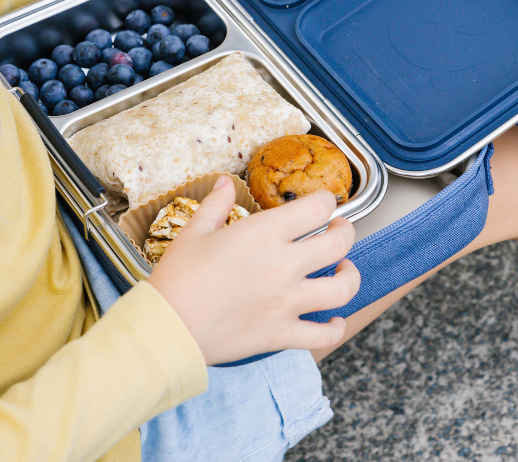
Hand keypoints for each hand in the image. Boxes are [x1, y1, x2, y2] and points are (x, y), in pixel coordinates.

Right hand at [148, 175, 359, 365]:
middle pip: (339, 244)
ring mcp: (287, 302)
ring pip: (342, 289)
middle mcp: (283, 266)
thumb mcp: (194, 231)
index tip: (323, 203)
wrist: (167, 329)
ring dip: (350, 276)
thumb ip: (216, 204)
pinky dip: (335, 328)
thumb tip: (224, 183)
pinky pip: (324, 335)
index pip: (316, 208)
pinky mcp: (282, 335)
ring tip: (343, 270)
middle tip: (339, 230)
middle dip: (346, 232)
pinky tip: (333, 319)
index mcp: (264, 234)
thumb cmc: (178, 278)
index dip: (326, 200)